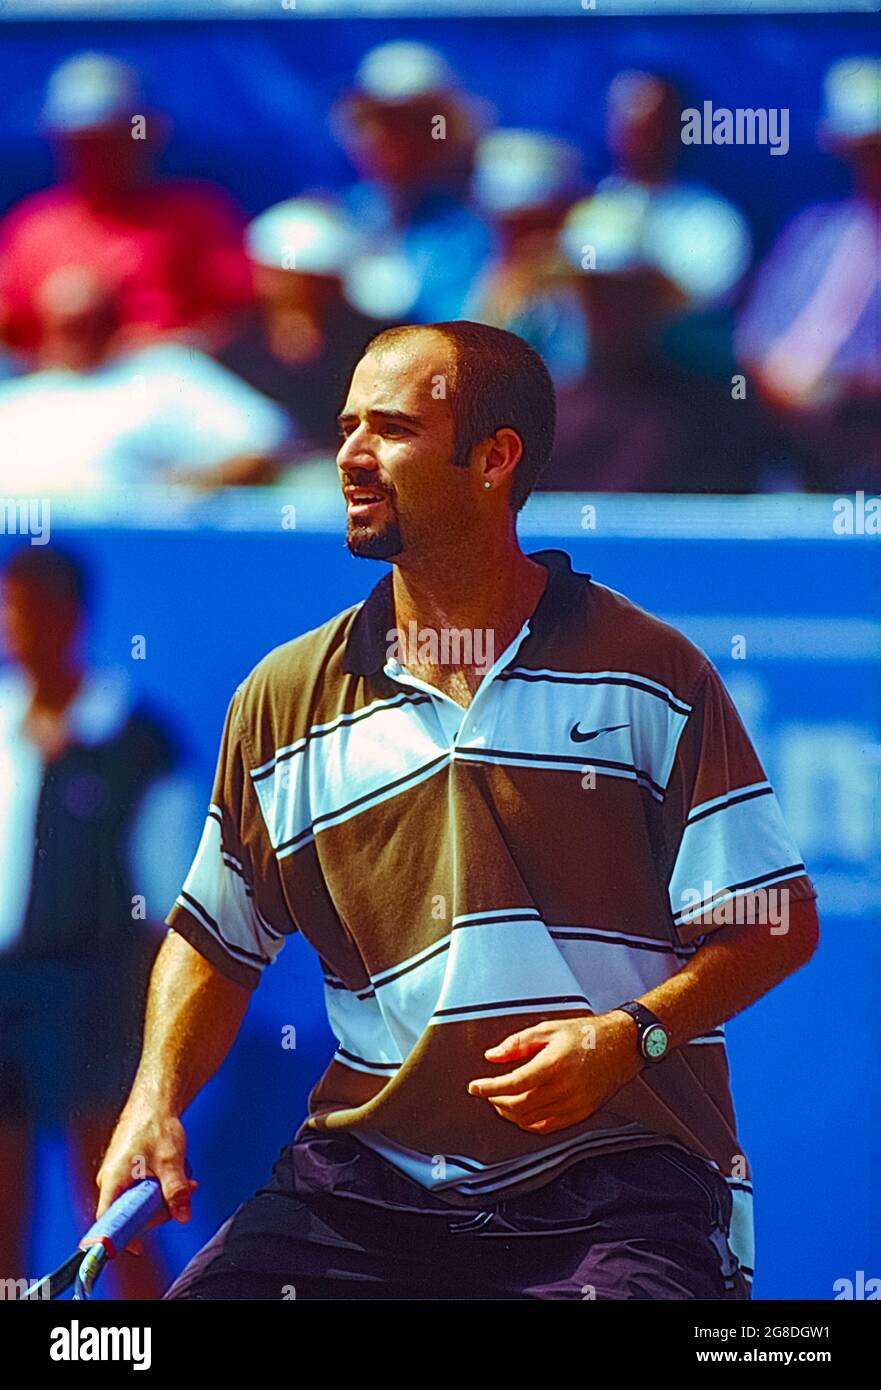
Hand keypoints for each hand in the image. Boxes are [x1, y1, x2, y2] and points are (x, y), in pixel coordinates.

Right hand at [94, 1099, 197, 1255]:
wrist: (155, 1100)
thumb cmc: (154, 1124)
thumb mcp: (170, 1161)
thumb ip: (175, 1191)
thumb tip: (182, 1215)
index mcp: (112, 1181)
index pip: (108, 1221)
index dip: (121, 1237)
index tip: (137, 1247)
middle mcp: (111, 1181)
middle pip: (131, 1213)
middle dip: (159, 1209)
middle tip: (182, 1197)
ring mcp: (120, 1176)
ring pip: (140, 1200)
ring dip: (164, 1196)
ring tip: (184, 1180)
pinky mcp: (129, 1170)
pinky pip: (143, 1189)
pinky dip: (161, 1186)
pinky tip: (176, 1174)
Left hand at [466, 1011, 639, 1134]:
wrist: (621, 1047)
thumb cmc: (588, 1035)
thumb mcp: (548, 1029)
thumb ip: (517, 1044)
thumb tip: (493, 1056)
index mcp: (554, 1065)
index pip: (512, 1084)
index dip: (488, 1088)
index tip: (475, 1087)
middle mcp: (564, 1089)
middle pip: (518, 1106)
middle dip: (496, 1101)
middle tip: (487, 1092)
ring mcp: (573, 1105)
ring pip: (530, 1120)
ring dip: (509, 1114)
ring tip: (501, 1101)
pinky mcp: (580, 1114)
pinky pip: (547, 1127)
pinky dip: (528, 1123)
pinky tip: (522, 1112)